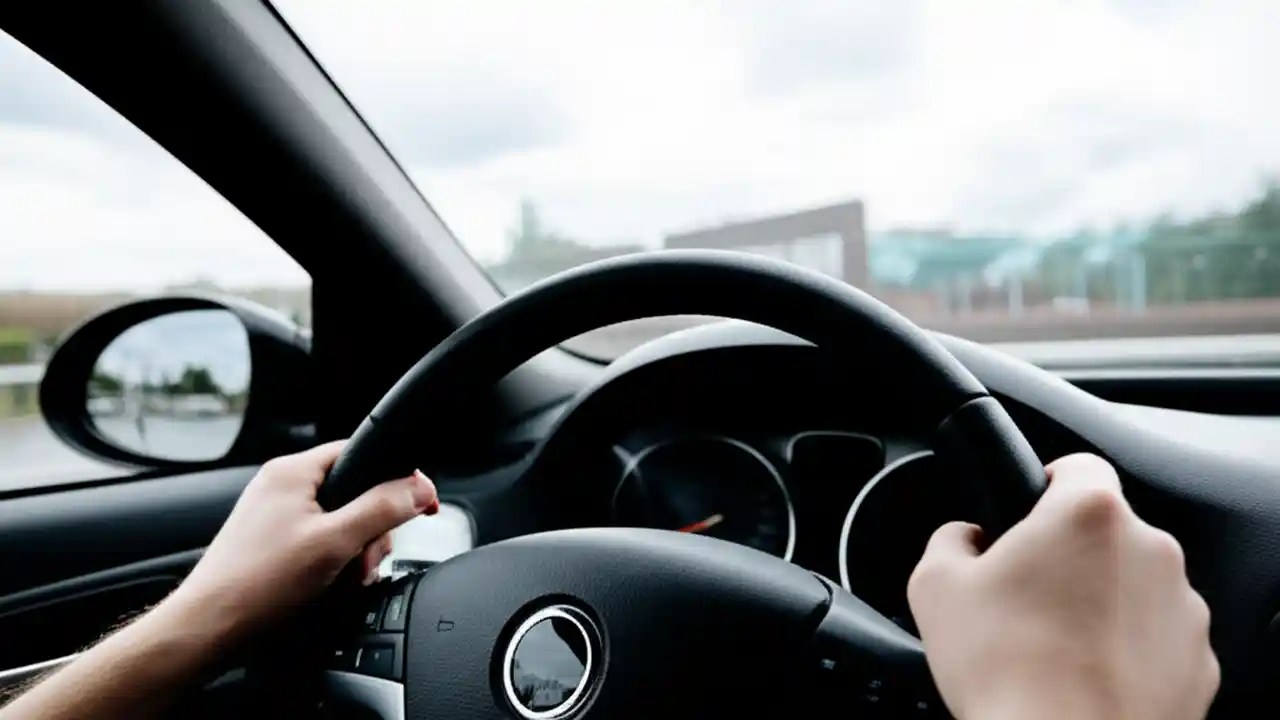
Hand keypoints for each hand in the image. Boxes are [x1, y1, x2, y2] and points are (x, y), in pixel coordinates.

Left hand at [173, 440, 439, 637]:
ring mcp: (276, 515)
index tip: (419, 505)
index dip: (396, 478)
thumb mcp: (334, 543)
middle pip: (356, 491)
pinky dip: (335, 561)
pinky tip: (332, 584)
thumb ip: (382, 509)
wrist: (209, 627)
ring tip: (345, 579)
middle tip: (365, 561)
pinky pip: (322, 540)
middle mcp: (283, 486)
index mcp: (293, 471)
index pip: (361, 452)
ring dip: (355, 551)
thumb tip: (420, 488)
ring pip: (341, 520)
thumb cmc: (256, 584)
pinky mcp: (274, 542)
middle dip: (372, 529)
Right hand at [908, 453, 1217, 719]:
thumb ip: (950, 539)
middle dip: (1066, 554)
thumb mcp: (934, 586)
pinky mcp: (1197, 660)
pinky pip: (1155, 635)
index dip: (1043, 487)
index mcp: (1088, 514)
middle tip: (1022, 595)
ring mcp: (1181, 608)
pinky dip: (1125, 647)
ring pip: (1132, 583)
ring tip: (1049, 644)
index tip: (1024, 516)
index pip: (1075, 466)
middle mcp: (1150, 550)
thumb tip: (964, 540)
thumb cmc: (1007, 672)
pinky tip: (1081, 673)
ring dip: (1098, 600)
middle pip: (1104, 530)